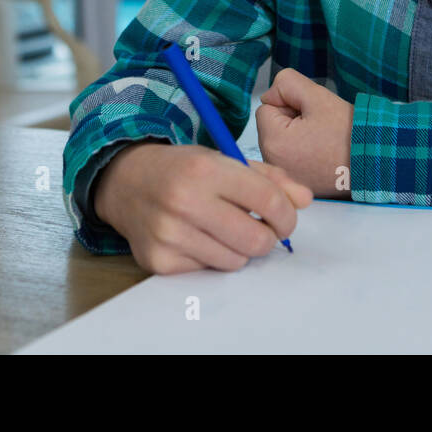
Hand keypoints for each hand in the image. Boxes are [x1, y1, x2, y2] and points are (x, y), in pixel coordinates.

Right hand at [93, 141, 311, 274]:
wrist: (126, 181)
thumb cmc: (183, 169)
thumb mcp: (225, 160)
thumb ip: (270, 178)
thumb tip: (305, 200)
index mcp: (206, 169)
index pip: (268, 200)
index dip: (287, 214)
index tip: (286, 218)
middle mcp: (185, 202)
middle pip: (256, 240)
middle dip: (268, 237)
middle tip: (262, 230)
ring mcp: (169, 234)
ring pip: (236, 261)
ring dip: (240, 250)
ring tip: (226, 230)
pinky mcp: (159, 260)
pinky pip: (208, 271)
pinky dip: (213, 258)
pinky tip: (200, 238)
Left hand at [256, 68, 353, 199]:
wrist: (375, 162)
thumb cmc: (349, 132)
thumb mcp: (317, 95)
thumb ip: (287, 83)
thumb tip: (271, 93)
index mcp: (273, 142)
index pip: (266, 107)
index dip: (290, 104)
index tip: (313, 114)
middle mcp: (273, 164)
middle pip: (271, 126)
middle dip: (291, 120)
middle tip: (320, 128)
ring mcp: (285, 176)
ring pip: (282, 140)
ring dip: (297, 136)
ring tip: (323, 141)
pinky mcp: (297, 183)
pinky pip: (291, 158)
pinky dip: (303, 153)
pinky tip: (322, 154)